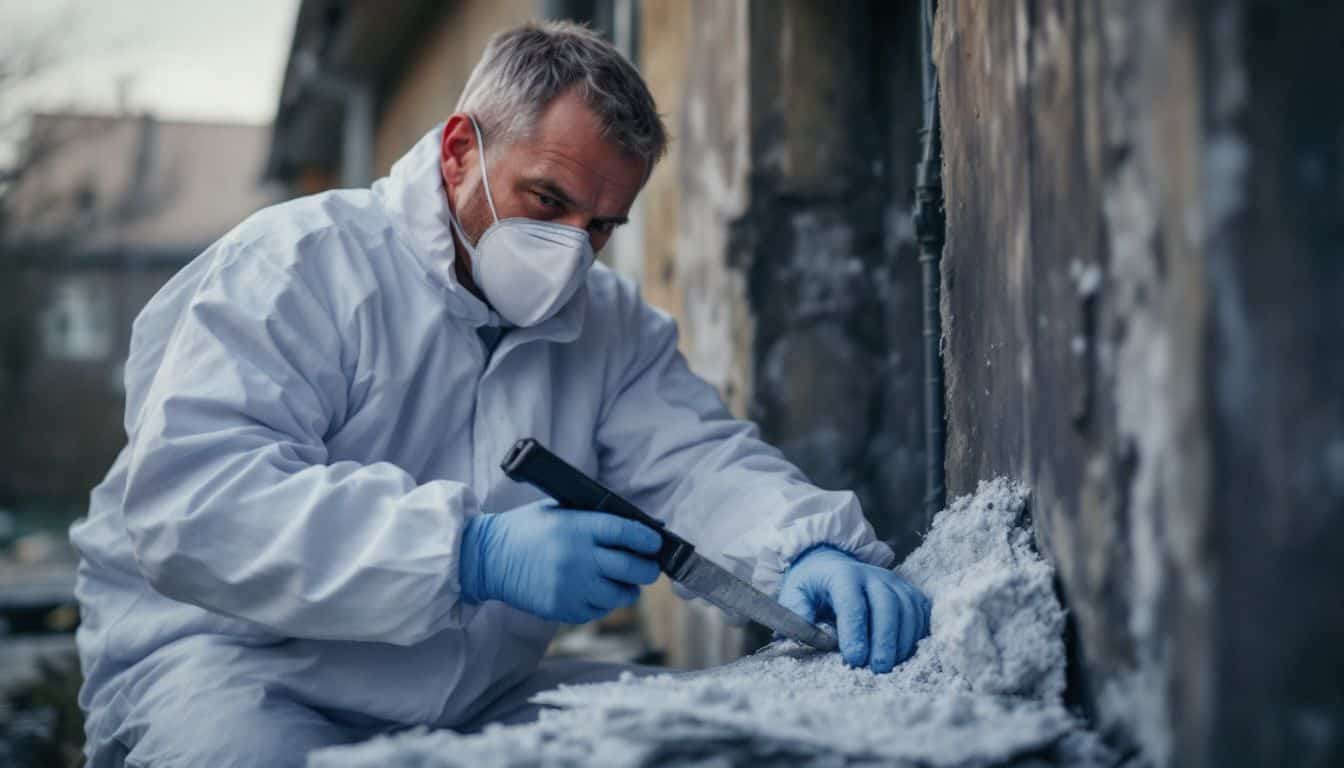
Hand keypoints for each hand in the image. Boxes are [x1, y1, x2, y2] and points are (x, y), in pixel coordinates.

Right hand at [459, 500, 661, 623]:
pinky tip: (595, 590)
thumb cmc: (527, 530)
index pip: (628, 533)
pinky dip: (603, 602)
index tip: (655, 543)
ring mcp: (571, 587)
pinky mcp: (563, 610)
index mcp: (578, 528)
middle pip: (633, 569)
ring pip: (621, 596)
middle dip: (647, 568)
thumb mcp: (560, 510)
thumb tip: (641, 526)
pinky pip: (599, 610)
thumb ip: (596, 517)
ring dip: (627, 589)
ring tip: (622, 581)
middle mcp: (578, 559)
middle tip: (647, 566)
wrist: (487, 559)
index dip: (648, 540)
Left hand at [779, 546, 930, 672]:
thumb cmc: (812, 586)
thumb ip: (797, 615)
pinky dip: (917, 633)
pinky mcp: (908, 592)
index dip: (855, 632)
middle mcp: (872, 575)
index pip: (853, 603)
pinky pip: (921, 612)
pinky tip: (906, 653)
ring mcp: (894, 582)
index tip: (854, 659)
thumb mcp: (794, 594)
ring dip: (903, 640)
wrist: (830, 564)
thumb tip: (804, 637)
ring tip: (892, 665)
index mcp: (842, 575)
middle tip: (878, 668)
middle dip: (885, 639)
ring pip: (908, 608)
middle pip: (887, 604)